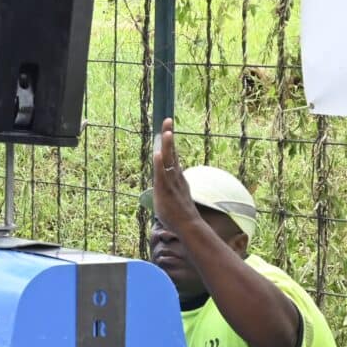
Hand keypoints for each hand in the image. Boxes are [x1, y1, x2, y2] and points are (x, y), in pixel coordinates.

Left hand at [149, 118, 198, 234]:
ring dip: (168, 146)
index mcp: (177, 177)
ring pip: (169, 161)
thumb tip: (168, 187)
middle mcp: (176, 176)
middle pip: (172, 153)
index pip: (173, 155)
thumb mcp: (174, 196)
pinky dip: (160, 164)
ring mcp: (172, 183)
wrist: (189, 226)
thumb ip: (170, 188)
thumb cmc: (180, 214)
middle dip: (169, 136)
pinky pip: (162, 175)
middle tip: (167, 121)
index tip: (167, 129)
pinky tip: (157, 154)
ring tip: (167, 132)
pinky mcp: (166, 191)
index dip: (170, 142)